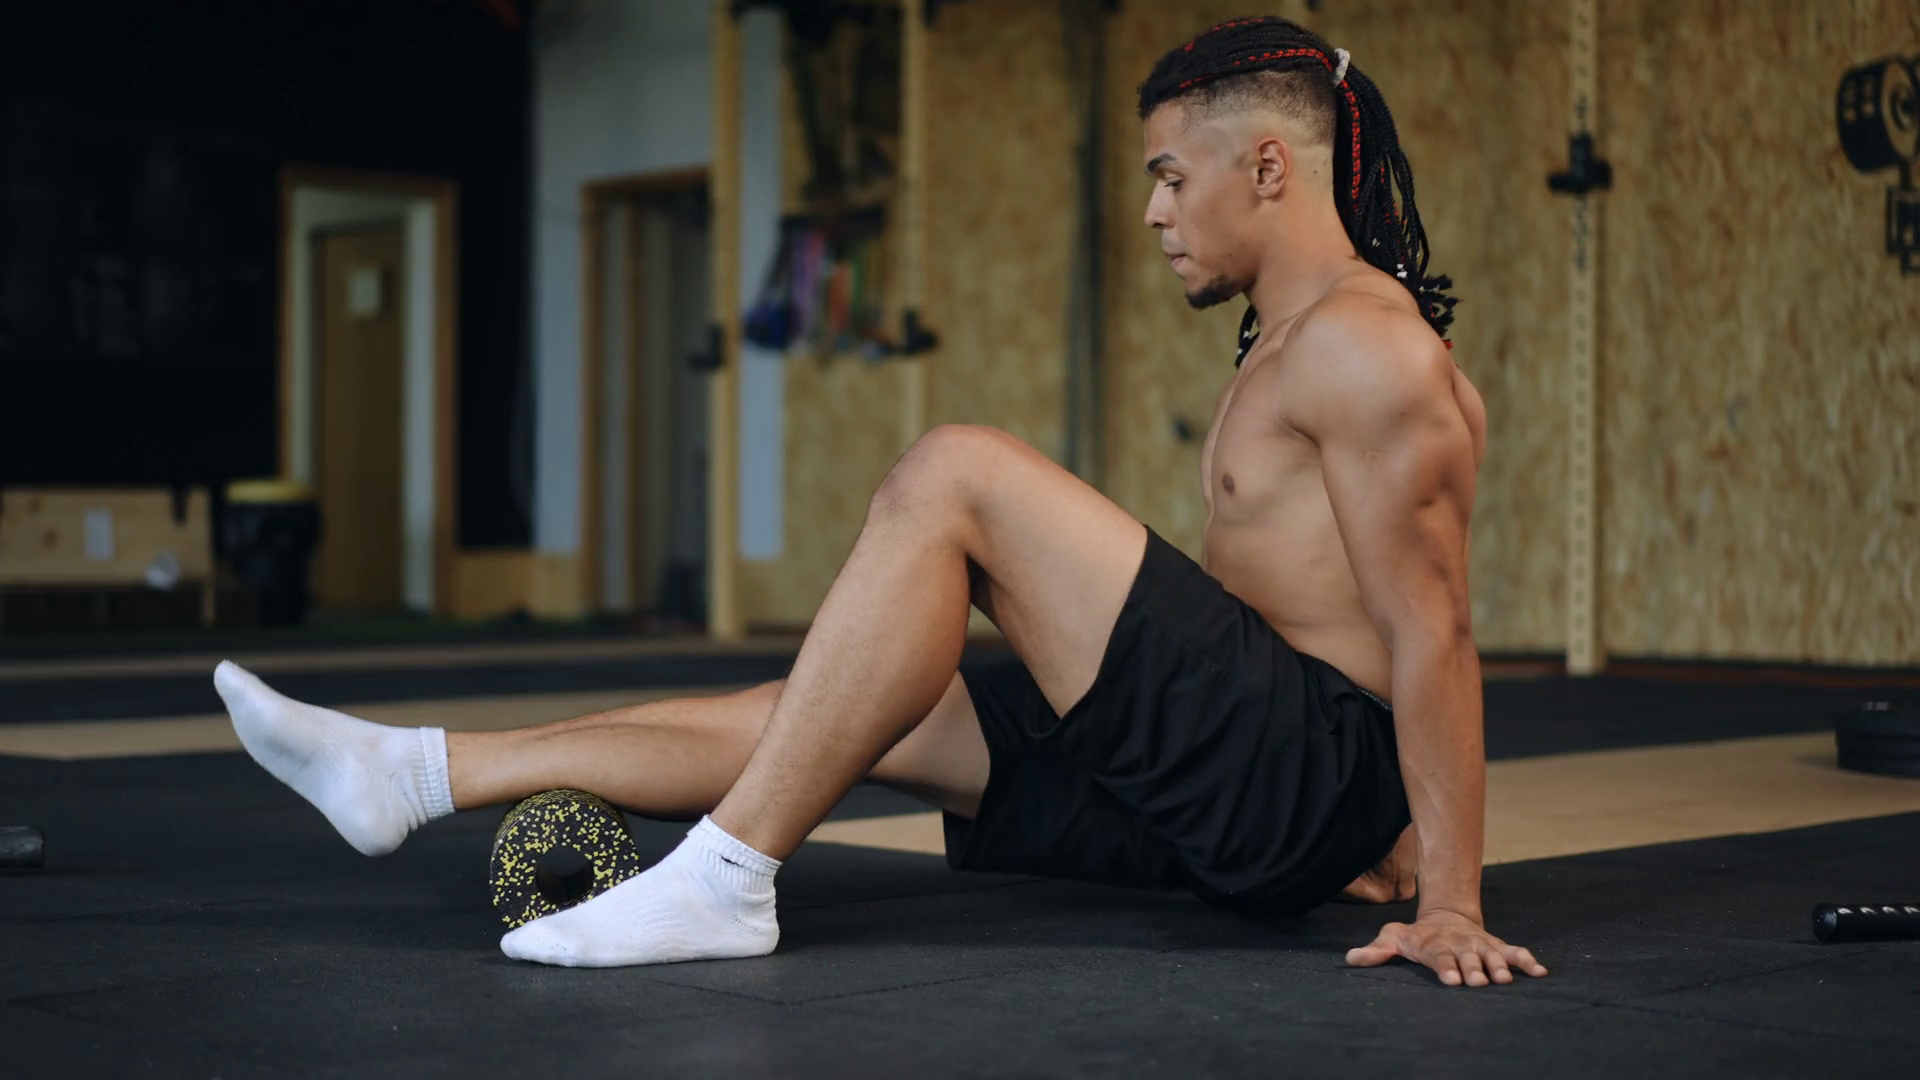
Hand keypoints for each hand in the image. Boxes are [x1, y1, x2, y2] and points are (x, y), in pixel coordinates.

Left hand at [1346, 910, 1547, 986]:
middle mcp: (1460, 946)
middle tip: (1480, 982)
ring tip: (1506, 979)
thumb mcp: (1393, 937)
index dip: (1446, 968)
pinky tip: (1540, 972)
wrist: (1445, 915)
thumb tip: (1350, 959)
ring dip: (1500, 967)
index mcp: (1435, 946)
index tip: (1451, 980)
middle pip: (1468, 958)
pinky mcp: (1495, 947)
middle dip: (1473, 970)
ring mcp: (1479, 946)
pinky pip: (1513, 952)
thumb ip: (1375, 951)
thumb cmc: (1417, 935)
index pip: (1440, 958)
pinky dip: (1527, 961)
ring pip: (1492, 955)